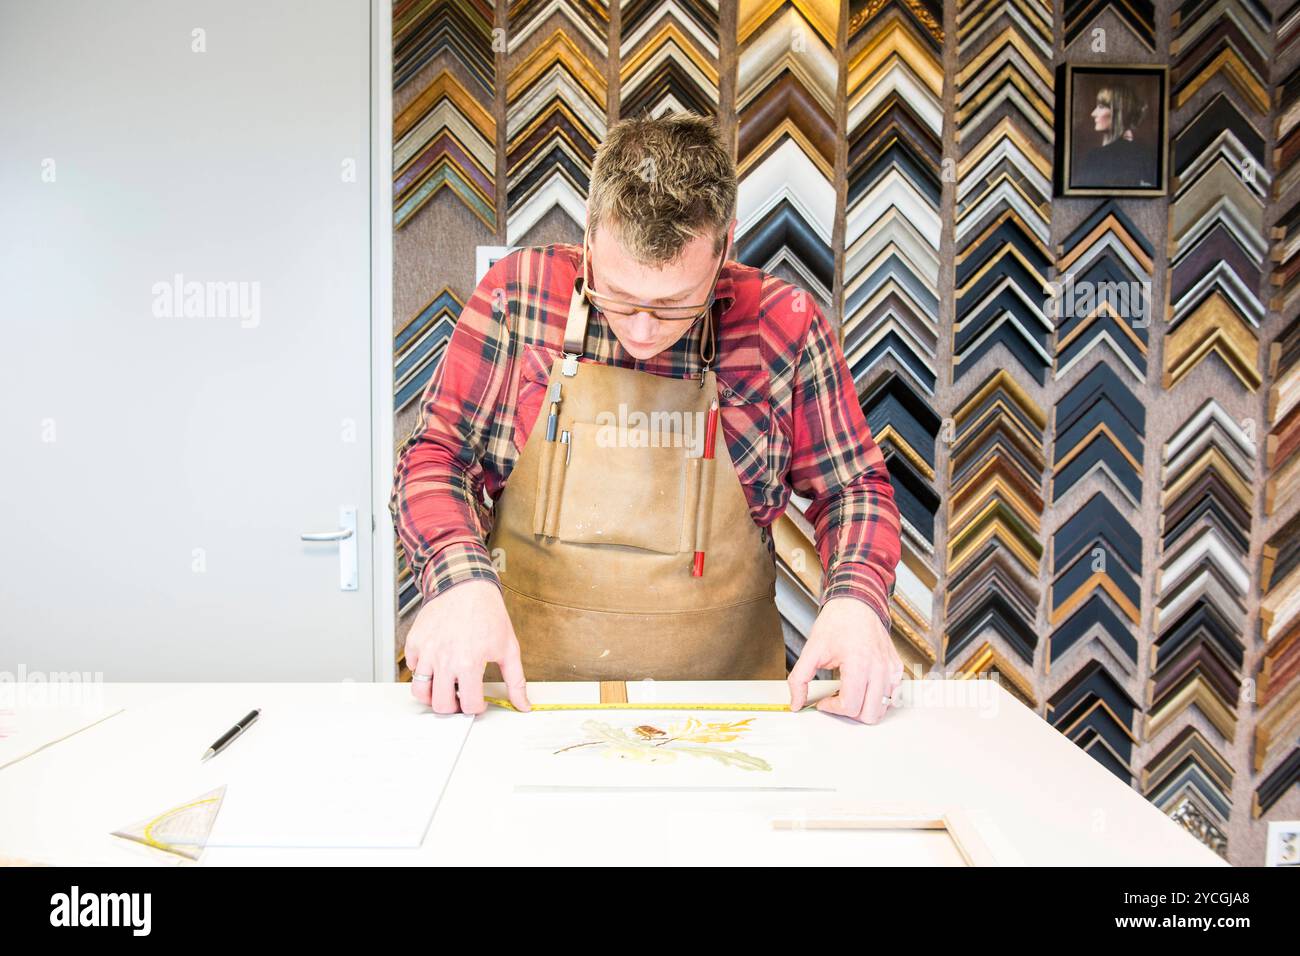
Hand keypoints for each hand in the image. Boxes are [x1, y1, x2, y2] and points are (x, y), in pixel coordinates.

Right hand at [404, 579, 530, 714]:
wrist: (466, 585)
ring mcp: (426, 651)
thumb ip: (516, 680)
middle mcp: (445, 659)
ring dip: (433, 694)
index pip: (469, 705)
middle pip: (441, 705)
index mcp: (469, 663)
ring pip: (420, 691)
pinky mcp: (414, 642)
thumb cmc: (488, 613)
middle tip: (461, 698)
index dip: (477, 708)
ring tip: (445, 687)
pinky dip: (422, 672)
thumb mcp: (509, 647)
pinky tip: (436, 665)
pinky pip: (412, 669)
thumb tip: (523, 704)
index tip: (478, 702)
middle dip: (453, 707)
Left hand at [788, 597, 903, 723]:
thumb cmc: (837, 622)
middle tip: (837, 699)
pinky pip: (892, 697)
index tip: (823, 701)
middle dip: (849, 712)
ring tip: (849, 693)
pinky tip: (863, 688)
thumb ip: (799, 679)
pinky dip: (877, 699)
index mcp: (859, 664)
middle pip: (868, 715)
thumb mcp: (811, 650)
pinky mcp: (897, 668)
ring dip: (864, 707)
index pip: (850, 706)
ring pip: (882, 709)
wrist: (856, 603)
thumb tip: (796, 703)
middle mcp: (879, 669)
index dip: (832, 708)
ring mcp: (891, 669)